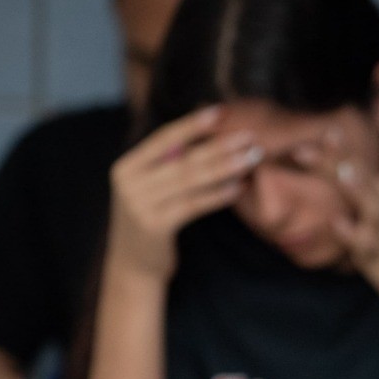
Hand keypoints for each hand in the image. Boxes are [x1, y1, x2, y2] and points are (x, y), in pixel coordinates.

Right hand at [107, 106, 261, 280]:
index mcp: (127, 166)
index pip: (164, 138)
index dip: (193, 124)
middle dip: (219, 145)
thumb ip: (168, 165)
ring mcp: (138, 204)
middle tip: (249, 137)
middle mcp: (129, 182)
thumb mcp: (152, 189)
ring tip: (251, 159)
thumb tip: (208, 136)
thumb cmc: (152, 221)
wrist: (133, 266)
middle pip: (182, 158)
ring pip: (190, 180)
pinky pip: (192, 205)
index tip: (221, 111)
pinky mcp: (153, 226)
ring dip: (225, 167)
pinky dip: (217, 195)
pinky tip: (239, 188)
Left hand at [301, 119, 378, 308]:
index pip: (364, 164)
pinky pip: (363, 244)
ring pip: (370, 207)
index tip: (328, 131)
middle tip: (303, 151)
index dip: (344, 148)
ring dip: (358, 189)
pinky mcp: (377, 256)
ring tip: (344, 174)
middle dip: (336, 163)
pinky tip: (338, 223)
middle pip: (362, 179)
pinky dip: (352, 234)